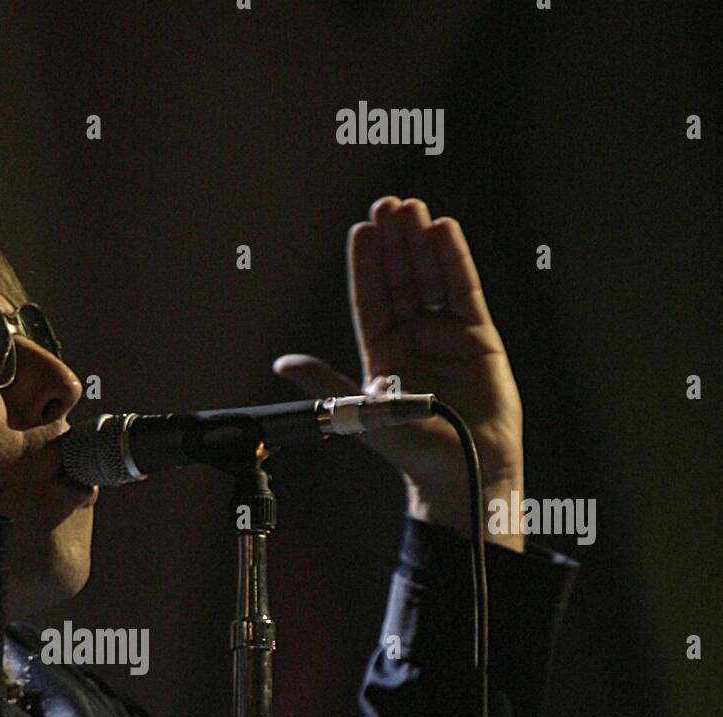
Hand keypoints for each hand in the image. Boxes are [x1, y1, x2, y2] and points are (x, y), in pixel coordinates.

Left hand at [273, 197, 524, 543]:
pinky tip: (443, 230)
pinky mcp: (478, 335)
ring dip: (421, 243)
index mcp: (381, 353)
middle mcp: (412, 338)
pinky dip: (454, 260)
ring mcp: (444, 334)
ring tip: (413, 209)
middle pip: (400, 280)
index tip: (361, 230)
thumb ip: (325, 382)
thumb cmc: (411, 447)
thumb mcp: (358, 412)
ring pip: (430, 277)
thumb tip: (283, 363)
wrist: (464, 467)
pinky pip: (464, 289)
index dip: (366, 265)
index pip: (370, 300)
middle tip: (386, 204)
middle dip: (393, 243)